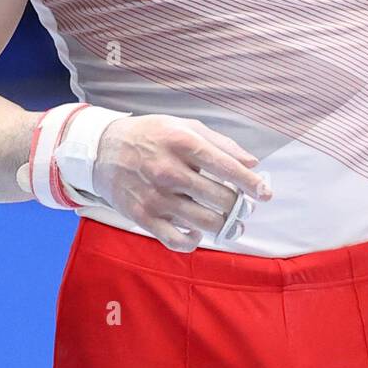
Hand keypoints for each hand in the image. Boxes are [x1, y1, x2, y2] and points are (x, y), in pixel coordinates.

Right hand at [91, 114, 271, 250]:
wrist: (102, 150)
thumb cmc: (150, 135)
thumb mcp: (184, 126)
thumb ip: (221, 144)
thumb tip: (252, 163)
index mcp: (182, 143)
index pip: (226, 166)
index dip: (250, 183)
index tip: (265, 193)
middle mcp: (169, 170)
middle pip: (220, 197)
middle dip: (239, 206)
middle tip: (243, 207)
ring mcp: (156, 196)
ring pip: (205, 221)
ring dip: (225, 226)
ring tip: (231, 224)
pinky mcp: (143, 217)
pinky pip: (177, 240)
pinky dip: (194, 240)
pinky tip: (198, 231)